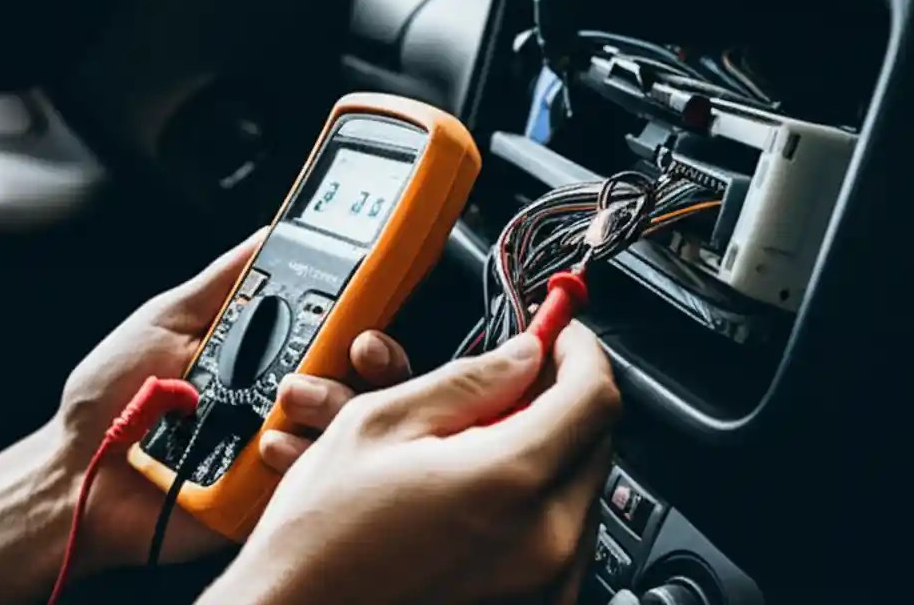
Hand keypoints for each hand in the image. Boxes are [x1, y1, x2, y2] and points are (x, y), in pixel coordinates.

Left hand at [53, 229, 410, 571]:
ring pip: (352, 426)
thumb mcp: (167, 318)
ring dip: (332, 402)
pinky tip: (266, 447)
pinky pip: (315, 477)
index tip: (371, 306)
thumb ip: (224, 280)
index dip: (370, 318)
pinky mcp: (273, 498)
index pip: (344, 333)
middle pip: (369, 380)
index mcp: (272, 357)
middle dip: (377, 360)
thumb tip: (271, 233)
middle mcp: (289, 402)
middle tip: (354, 350)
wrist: (76, 473)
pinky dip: (301, 456)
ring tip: (286, 397)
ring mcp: (286, 451)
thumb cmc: (113, 398)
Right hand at [203, 322, 619, 604]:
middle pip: (594, 441)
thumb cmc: (318, 542)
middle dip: (559, 399)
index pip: (594, 395)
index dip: (578, 350)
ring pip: (578, 488)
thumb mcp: (379, 428)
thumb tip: (524, 355)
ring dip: (543, 452)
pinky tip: (473, 497)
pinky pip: (559, 537)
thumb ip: (468, 382)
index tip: (556, 333)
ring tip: (470, 448)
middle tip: (511, 382)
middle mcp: (545, 541)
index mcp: (509, 481)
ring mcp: (545, 584)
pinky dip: (531, 504)